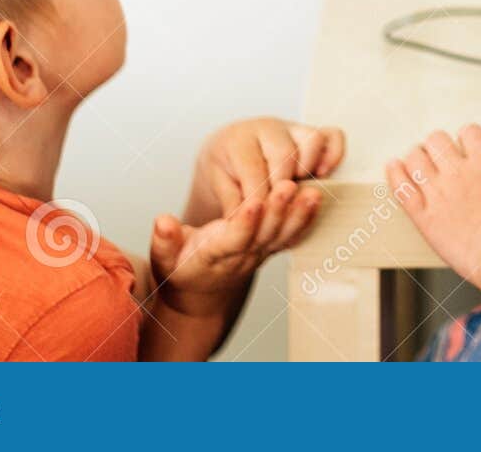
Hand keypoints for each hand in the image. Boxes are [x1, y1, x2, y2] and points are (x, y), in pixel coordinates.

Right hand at [150, 180, 319, 317]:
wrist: (200, 295)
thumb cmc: (181, 270)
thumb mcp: (164, 258)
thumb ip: (164, 240)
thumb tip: (162, 221)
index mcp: (216, 254)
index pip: (234, 239)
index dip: (244, 223)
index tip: (253, 202)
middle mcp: (243, 255)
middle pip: (265, 233)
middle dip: (278, 210)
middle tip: (289, 185)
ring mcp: (260, 253)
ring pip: (283, 234)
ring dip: (299, 214)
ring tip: (313, 192)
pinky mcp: (270, 248)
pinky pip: (292, 235)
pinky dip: (306, 219)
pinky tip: (318, 200)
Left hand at [197, 118, 343, 215]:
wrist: (230, 150)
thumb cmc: (225, 168)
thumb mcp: (218, 184)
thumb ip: (231, 201)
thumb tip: (241, 220)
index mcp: (239, 138)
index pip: (254, 169)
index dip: (257, 199)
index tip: (257, 217)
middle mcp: (268, 127)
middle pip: (286, 154)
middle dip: (281, 189)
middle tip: (275, 206)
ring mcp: (292, 128)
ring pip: (312, 140)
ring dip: (306, 170)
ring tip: (294, 189)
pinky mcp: (311, 134)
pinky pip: (333, 136)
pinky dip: (333, 156)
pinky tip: (320, 175)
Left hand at [385, 125, 480, 277]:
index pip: (469, 131)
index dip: (468, 138)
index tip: (469, 149)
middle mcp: (458, 172)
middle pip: (436, 139)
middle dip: (438, 146)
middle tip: (441, 158)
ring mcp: (438, 193)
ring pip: (415, 158)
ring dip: (416, 158)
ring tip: (420, 165)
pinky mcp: (424, 215)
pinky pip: (401, 187)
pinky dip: (395, 174)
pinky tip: (394, 168)